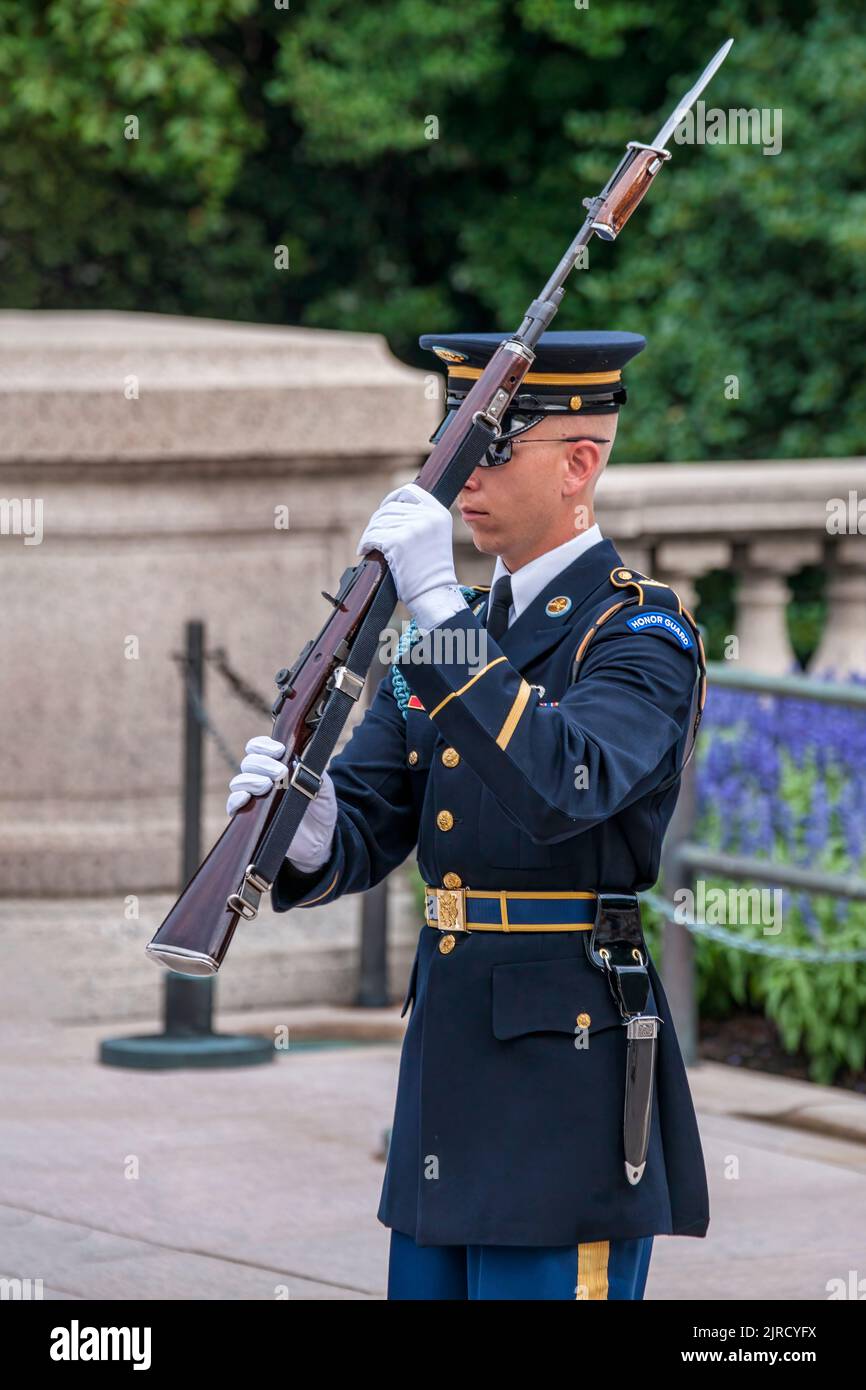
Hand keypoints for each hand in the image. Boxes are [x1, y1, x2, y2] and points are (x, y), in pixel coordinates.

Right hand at [227, 735, 337, 872]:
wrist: (321, 839)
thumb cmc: (320, 809)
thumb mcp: (324, 788)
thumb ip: (313, 772)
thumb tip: (297, 761)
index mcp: (277, 767)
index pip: (259, 748)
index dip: (264, 746)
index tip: (279, 751)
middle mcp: (262, 780)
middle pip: (249, 763)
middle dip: (262, 763)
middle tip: (280, 773)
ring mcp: (255, 799)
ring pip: (239, 781)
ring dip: (250, 779)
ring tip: (267, 786)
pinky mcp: (250, 819)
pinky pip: (233, 805)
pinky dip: (236, 799)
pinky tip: (246, 798)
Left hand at [357, 482, 459, 611]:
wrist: (434, 594)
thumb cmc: (431, 571)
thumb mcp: (435, 537)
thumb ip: (421, 519)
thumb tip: (391, 508)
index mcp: (439, 513)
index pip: (410, 491)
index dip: (393, 498)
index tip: (384, 508)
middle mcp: (428, 517)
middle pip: (390, 508)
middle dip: (377, 522)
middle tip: (372, 536)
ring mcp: (413, 528)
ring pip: (379, 522)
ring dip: (370, 534)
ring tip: (368, 545)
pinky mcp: (398, 541)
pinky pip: (373, 536)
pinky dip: (366, 543)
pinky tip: (365, 551)